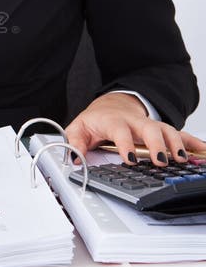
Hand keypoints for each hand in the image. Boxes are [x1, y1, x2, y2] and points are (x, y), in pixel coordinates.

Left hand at [65, 93, 205, 167]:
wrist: (110, 105)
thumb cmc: (95, 119)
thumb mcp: (79, 128)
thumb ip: (74, 143)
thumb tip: (73, 159)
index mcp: (114, 121)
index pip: (120, 131)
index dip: (125, 145)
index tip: (129, 159)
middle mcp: (134, 121)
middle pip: (149, 129)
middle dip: (157, 144)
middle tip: (162, 161)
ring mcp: (149, 125)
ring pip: (167, 130)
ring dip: (176, 144)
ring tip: (182, 159)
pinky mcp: (159, 130)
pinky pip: (178, 134)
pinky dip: (191, 142)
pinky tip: (201, 150)